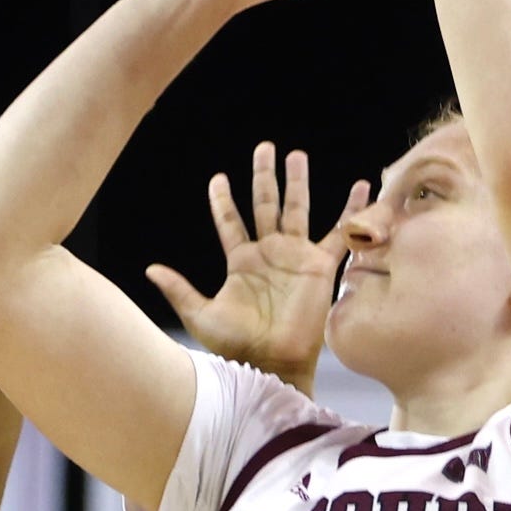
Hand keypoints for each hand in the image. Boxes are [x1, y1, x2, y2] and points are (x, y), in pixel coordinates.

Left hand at [144, 142, 364, 391]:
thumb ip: (179, 289)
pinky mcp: (320, 266)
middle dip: (264, 176)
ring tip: (296, 154)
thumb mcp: (200, 314)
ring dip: (297, 181)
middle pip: (265, 204)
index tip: (217, 178)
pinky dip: (352, 210)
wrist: (272, 363)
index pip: (230, 221)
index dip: (223, 201)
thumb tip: (149, 269)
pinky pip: (339, 233)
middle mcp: (268, 254)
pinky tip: (361, 187)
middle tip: (264, 147)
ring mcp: (295, 256)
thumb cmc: (236, 344)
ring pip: (297, 209)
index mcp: (241, 261)